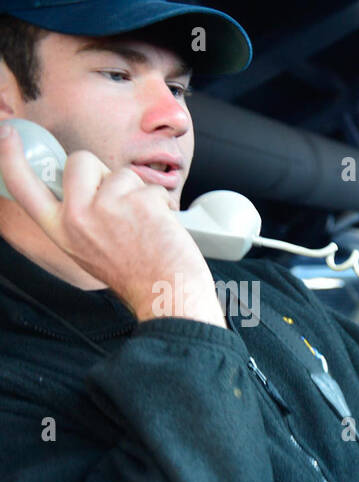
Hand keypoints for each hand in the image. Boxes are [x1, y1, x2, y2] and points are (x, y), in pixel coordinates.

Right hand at [0, 127, 223, 325]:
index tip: (7, 133)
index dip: (11, 156)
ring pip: (121, 174)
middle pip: (80, 160)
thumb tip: (84, 187)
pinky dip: (162, 204)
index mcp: (59, 229)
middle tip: (119, 205)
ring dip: (137, 193)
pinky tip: (162, 228)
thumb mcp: (86, 248)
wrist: (167, 294)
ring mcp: (107, 207)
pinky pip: (151, 187)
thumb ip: (77, 217)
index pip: (23, 186)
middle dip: (102, 172)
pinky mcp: (139, 201)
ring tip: (144, 226)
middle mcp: (77, 216)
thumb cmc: (134, 275)